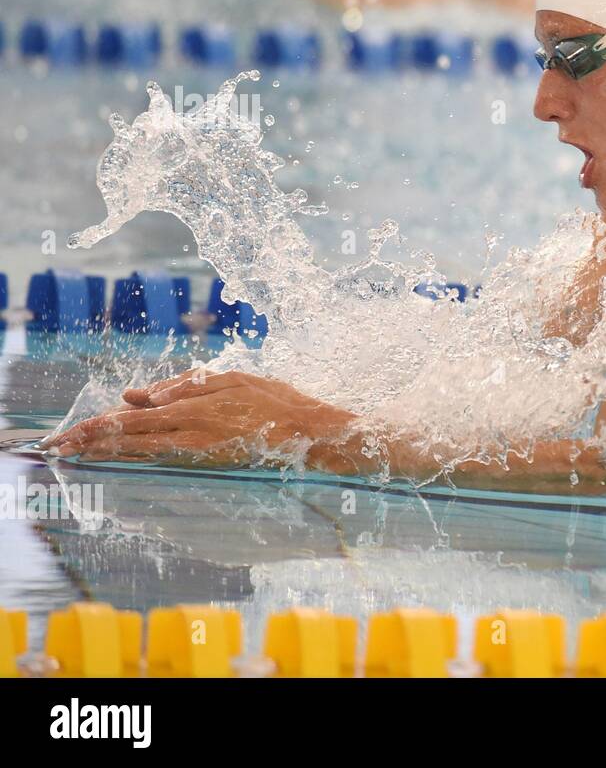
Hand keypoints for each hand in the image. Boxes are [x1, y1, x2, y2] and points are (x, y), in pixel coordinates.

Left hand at [42, 371, 356, 466]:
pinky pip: (163, 461)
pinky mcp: (209, 461)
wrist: (312, 433)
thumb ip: (186, 384)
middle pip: (131, 436)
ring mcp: (199, 450)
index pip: (135, 416)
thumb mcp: (233, 379)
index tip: (70, 432)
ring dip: (106, 452)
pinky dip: (135, 461)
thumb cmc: (278, 402)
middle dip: (92, 441)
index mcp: (196, 407)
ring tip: (76, 455)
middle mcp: (191, 431)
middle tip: (58, 448)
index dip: (100, 424)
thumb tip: (141, 394)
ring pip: (142, 451)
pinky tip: (119, 461)